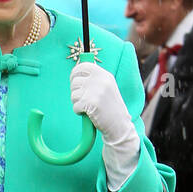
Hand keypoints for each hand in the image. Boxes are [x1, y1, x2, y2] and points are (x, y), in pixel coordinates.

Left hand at [70, 60, 139, 190]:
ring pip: (73, 94)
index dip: (74, 74)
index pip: (82, 66)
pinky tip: (89, 113)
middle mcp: (100, 80)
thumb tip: (75, 72)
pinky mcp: (91, 103)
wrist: (119, 125)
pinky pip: (75, 106)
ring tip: (89, 107)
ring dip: (77, 102)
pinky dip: (79, 112)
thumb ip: (94, 78)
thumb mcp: (106, 87)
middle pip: (74, 81)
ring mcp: (96, 91)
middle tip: (85, 99)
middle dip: (75, 91)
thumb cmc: (109, 107)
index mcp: (104, 74)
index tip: (75, 81)